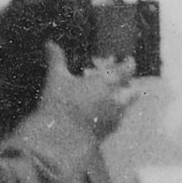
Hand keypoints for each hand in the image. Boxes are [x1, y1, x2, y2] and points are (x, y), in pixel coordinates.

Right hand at [23, 54, 144, 149]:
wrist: (60, 139)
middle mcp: (116, 100)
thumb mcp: (56, 78)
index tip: (129, 59)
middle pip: (132, 90)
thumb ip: (56, 59)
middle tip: (123, 79)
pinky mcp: (109, 132)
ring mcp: (115, 117)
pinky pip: (117, 120)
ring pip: (126, 106)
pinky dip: (113, 114)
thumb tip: (49, 43)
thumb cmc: (59, 104)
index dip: (129, 64)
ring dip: (122, 99)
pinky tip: (101, 114)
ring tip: (112, 96)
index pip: (127, 70)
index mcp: (107, 83)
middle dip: (129, 84)